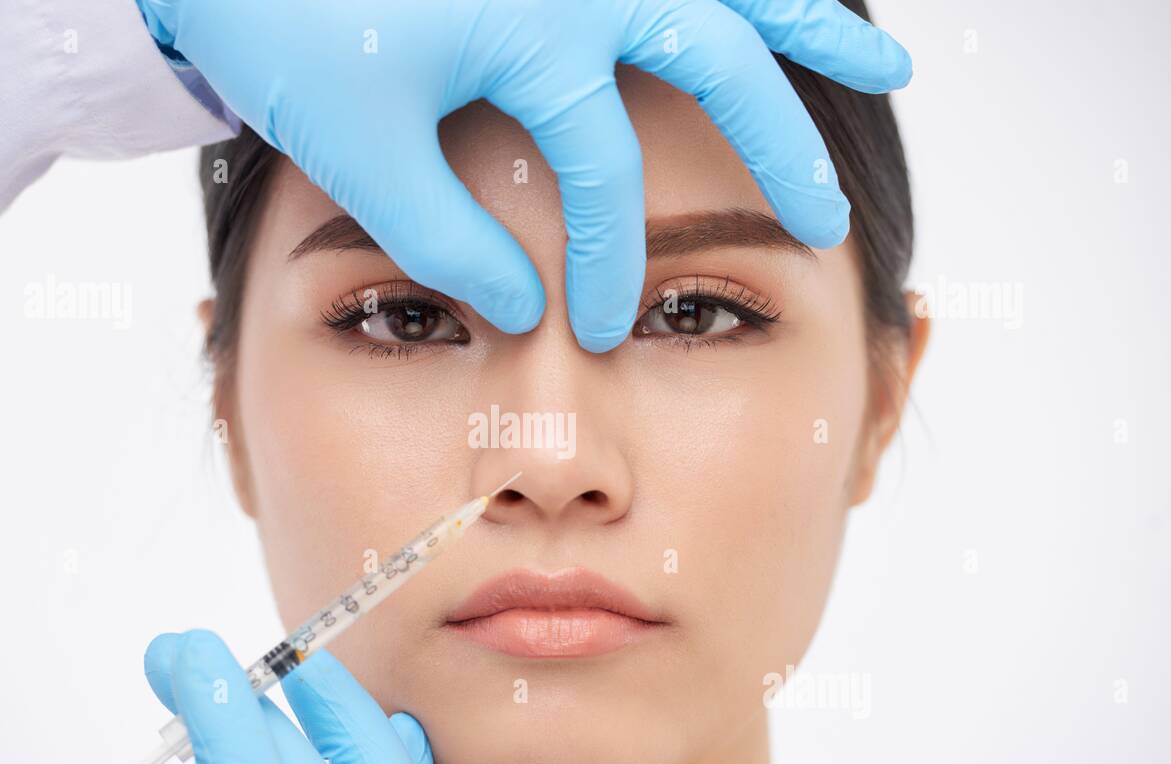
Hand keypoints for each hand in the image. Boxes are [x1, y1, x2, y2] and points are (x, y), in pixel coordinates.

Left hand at [134, 0, 909, 350]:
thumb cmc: (284, 21)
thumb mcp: (359, 141)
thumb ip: (442, 234)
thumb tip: (520, 306)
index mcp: (542, 22)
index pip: (606, 165)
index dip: (603, 257)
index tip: (590, 325)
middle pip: (718, 57)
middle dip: (781, 143)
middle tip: (829, 216)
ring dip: (809, 22)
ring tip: (887, 64)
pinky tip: (759, 13)